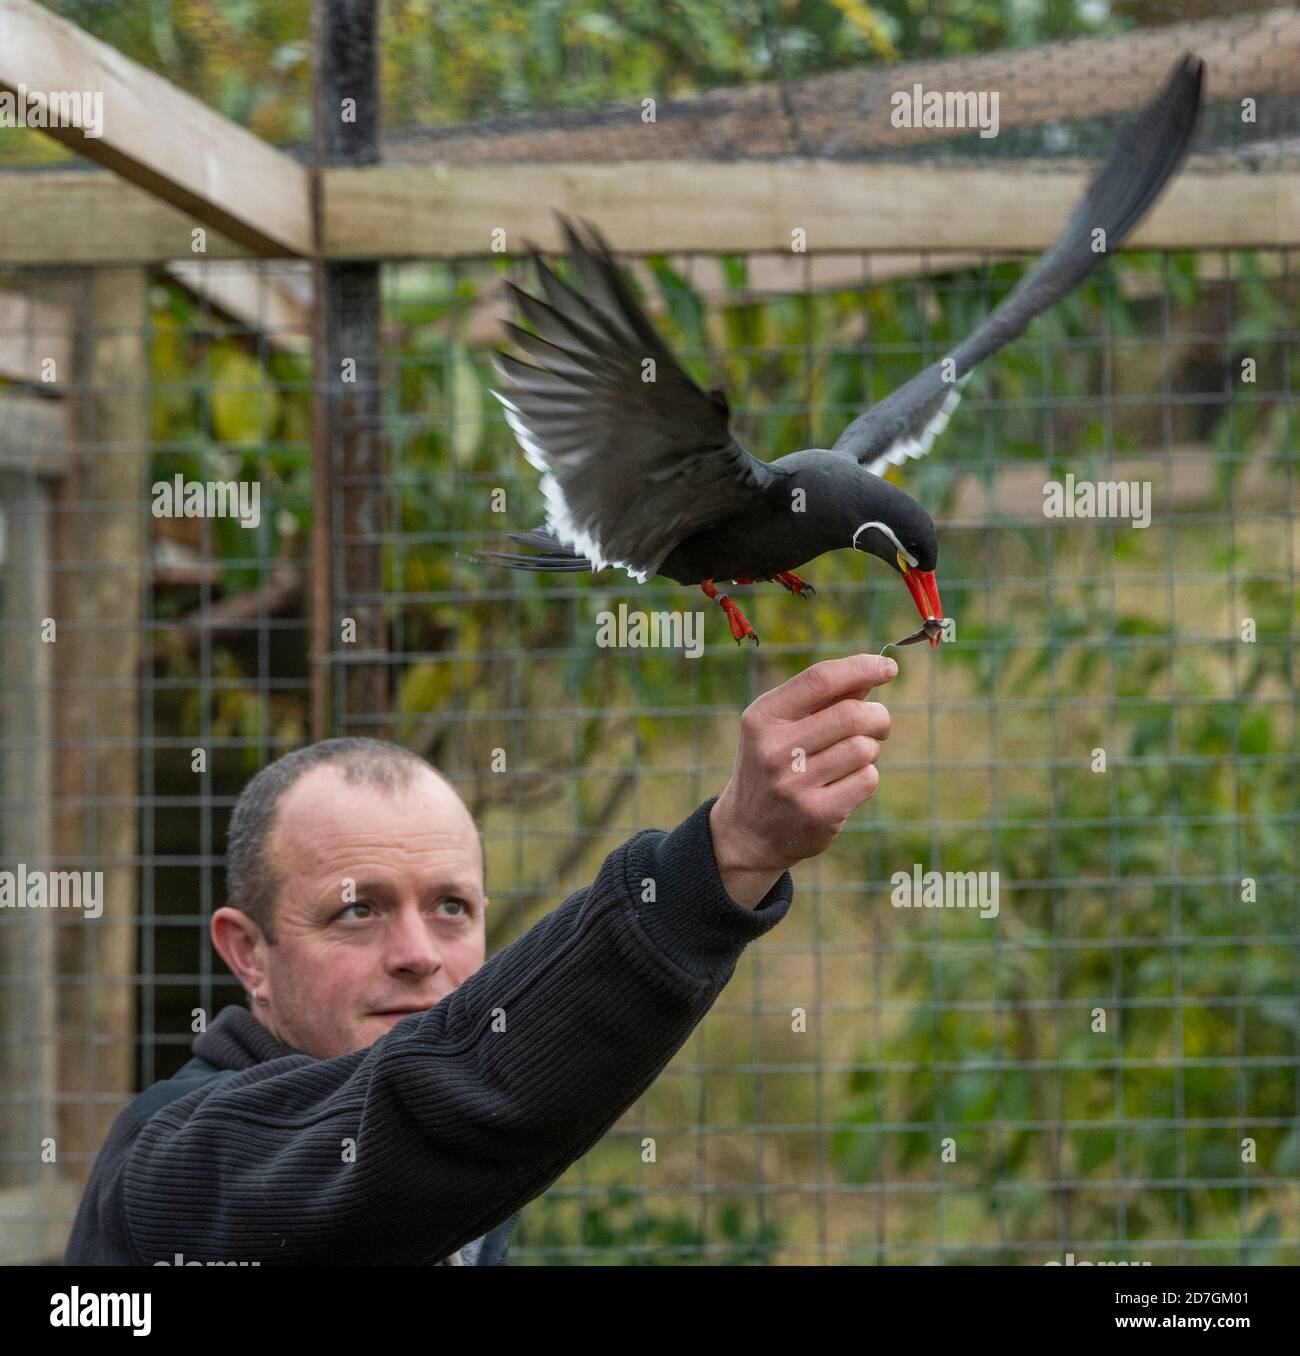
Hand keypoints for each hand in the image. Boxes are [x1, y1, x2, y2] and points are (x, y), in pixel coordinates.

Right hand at [709, 654, 897, 906]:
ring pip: (864, 748)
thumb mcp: (782, 725)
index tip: (888, 667)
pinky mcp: (817, 813)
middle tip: (879, 723)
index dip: (861, 667)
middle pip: (851, 715)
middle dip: (877, 716)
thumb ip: (824, 698)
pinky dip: (867, 776)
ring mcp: (794, 784)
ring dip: (870, 749)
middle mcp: (774, 749)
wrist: (747, 830)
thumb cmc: (775, 764)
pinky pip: (868, 779)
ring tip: (853, 757)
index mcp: (763, 717)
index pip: (820, 679)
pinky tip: (846, 783)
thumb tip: (876, 670)